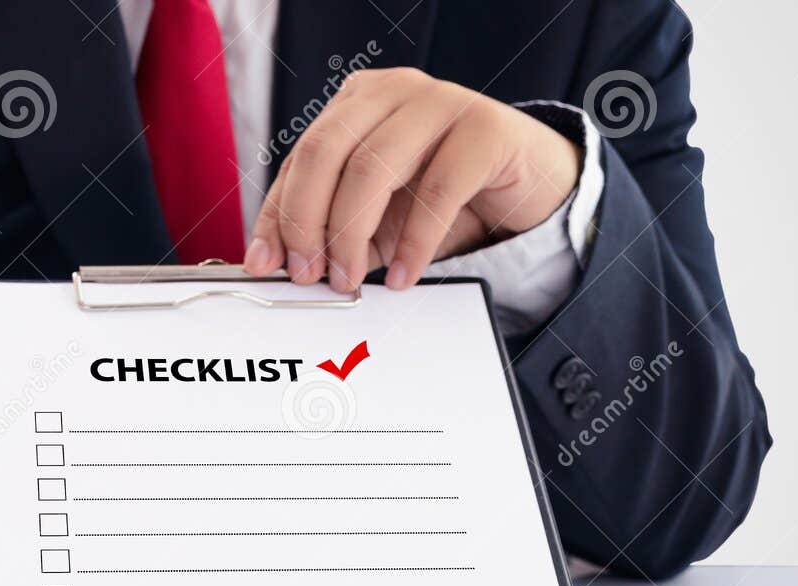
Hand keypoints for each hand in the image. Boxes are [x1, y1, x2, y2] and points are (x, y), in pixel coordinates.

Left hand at [243, 68, 581, 291]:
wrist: (528, 185)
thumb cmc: (446, 194)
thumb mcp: (375, 219)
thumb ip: (327, 232)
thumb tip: (271, 261)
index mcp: (357, 103)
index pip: (300, 159)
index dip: (278, 215)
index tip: (268, 263)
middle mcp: (393, 93)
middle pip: (325, 153)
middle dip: (308, 222)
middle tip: (311, 273)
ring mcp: (440, 103)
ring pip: (372, 167)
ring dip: (351, 235)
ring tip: (350, 279)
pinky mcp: (484, 128)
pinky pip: (436, 190)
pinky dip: (413, 243)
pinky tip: (403, 275)